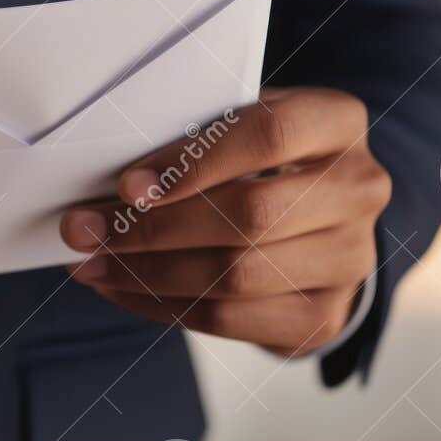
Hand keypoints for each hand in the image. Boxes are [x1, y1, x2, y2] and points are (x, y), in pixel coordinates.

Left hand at [59, 87, 388, 355]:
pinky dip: (162, 306)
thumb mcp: (241, 124)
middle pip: (247, 216)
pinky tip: (123, 289)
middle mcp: (358, 188)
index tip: (126, 186)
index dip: (192, 162)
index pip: (266, 134)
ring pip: (233, 276)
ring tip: (91, 264)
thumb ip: (194, 135)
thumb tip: (104, 180)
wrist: (319, 221)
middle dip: (152, 229)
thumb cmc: (260, 158)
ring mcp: (350, 258)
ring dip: (146, 274)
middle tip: (82, 230)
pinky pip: (229, 319)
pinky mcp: (323, 315)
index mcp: (337, 122)